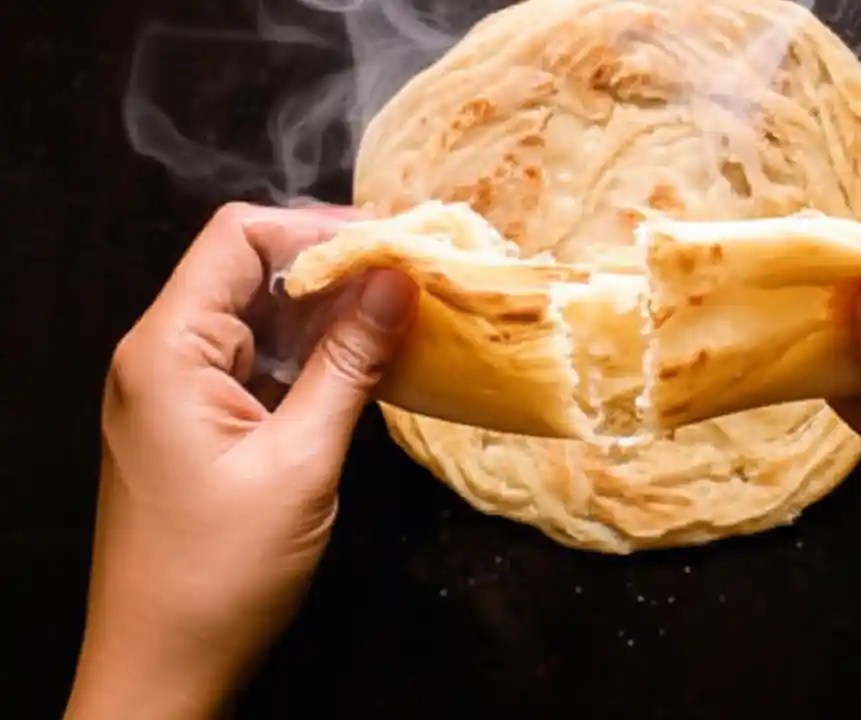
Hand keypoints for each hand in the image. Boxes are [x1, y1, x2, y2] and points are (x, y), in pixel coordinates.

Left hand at [64, 203, 418, 718]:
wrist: (163, 667)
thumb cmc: (221, 572)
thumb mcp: (299, 461)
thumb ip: (348, 363)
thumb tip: (398, 281)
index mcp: (168, 348)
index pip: (238, 238)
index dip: (317, 227)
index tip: (395, 245)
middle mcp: (165, 355)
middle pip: (251, 271)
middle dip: (336, 269)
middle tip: (419, 280)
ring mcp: (181, 392)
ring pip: (262, 319)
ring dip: (332, 316)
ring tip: (409, 319)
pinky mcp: (202, 425)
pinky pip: (261, 365)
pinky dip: (315, 360)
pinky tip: (371, 366)